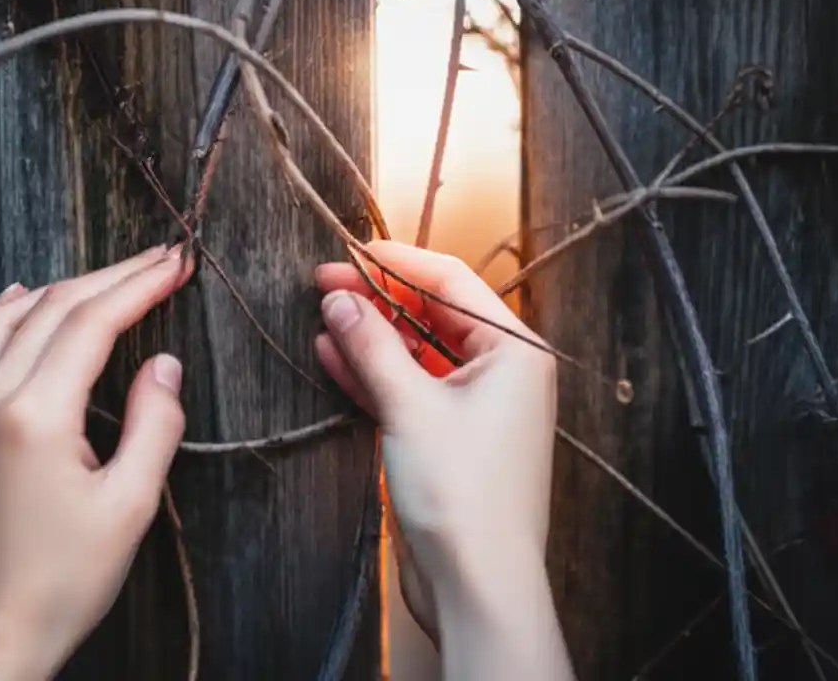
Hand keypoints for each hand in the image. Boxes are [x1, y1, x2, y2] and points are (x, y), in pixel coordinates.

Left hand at [0, 245, 192, 680]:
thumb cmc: (63, 583)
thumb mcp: (130, 508)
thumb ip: (154, 426)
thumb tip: (162, 365)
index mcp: (34, 418)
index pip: (91, 323)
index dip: (138, 285)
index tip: (175, 262)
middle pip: (49, 310)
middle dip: (108, 278)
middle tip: (156, 260)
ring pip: (1, 320)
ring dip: (54, 289)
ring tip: (102, 276)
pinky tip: (10, 302)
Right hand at [315, 241, 572, 678]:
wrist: (477, 584)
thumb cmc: (465, 498)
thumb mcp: (410, 407)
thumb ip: (372, 345)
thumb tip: (339, 297)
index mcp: (515, 352)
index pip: (451, 282)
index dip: (396, 263)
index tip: (347, 252)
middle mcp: (502, 372)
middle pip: (433, 315)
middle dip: (378, 299)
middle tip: (323, 283)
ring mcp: (475, 406)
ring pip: (417, 353)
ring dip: (371, 336)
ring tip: (322, 315)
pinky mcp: (449, 437)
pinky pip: (410, 390)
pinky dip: (374, 374)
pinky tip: (332, 356)